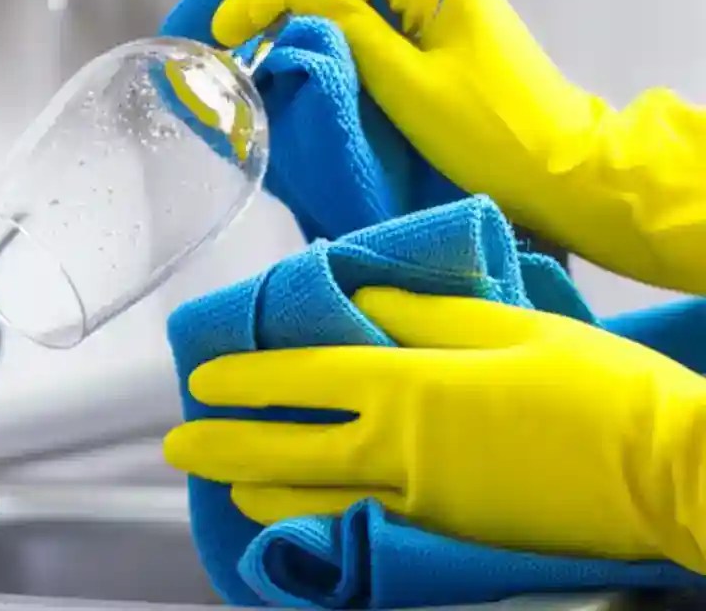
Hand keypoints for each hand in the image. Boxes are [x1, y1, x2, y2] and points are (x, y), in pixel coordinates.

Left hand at [164, 287, 705, 571]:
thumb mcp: (512, 327)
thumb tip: (360, 298)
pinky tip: (296, 518)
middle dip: (224, 444)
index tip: (201, 380)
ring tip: (226, 481)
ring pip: (313, 497)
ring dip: (259, 487)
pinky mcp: (444, 535)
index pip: (304, 375)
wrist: (669, 471)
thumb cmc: (597, 387)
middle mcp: (398, 446)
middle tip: (177, 445)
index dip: (246, 378)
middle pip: (286, 446)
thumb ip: (425, 314)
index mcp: (411, 383)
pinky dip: (316, 520)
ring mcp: (418, 500)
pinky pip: (359, 528)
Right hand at [212, 0, 705, 293]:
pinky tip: (300, 56)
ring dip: (300, 14)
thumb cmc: (490, 132)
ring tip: (255, 49)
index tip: (232, 28)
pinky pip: (374, 15)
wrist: (560, 170)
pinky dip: (331, 32)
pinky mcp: (439, 30)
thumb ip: (349, 30)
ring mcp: (440, 0)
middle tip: (232, 38)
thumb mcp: (406, 83)